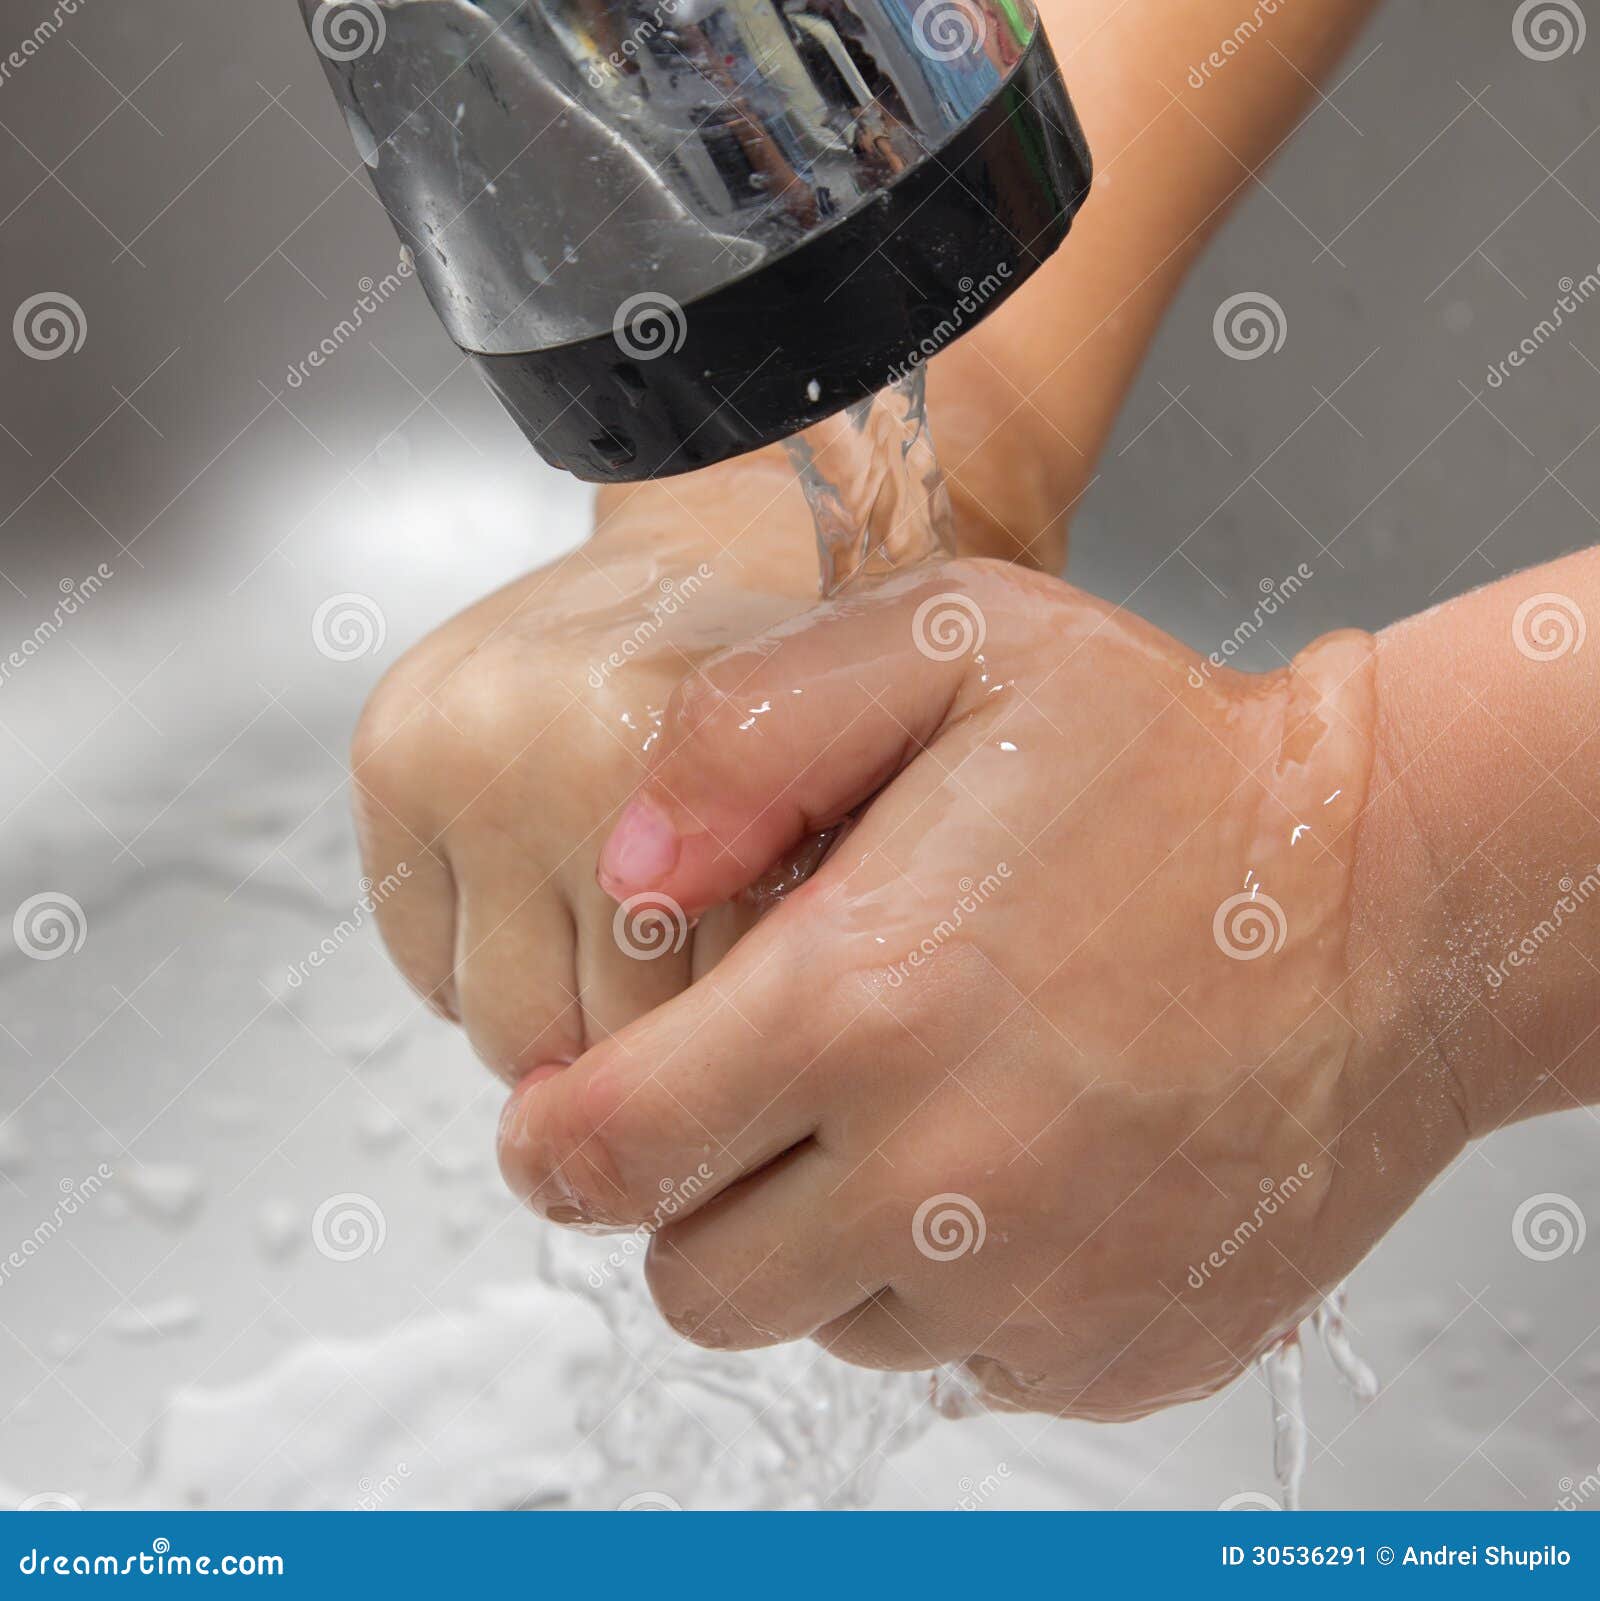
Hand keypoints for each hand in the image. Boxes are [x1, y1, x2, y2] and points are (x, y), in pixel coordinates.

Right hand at [349, 455, 821, 1077]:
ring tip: (619, 960)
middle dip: (649, 1055)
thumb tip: (729, 1101)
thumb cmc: (800, 688)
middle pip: (594, 1046)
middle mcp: (547, 745)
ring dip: (566, 1023)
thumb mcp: (839, 809)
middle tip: (686, 1016)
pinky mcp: (385, 761)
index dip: (733, 1050)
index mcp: (680, 753)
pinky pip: (429, 973)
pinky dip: (488, 975)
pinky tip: (548, 913)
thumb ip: (785, 945)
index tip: (752, 1049)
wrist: (725, 549)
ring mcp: (454, 753)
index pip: (700, 1024)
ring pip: (507, 1028)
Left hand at [497, 560, 1466, 1418]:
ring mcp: (1037, 1287)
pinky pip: (958, 1360)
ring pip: (821, 1326)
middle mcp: (942, 1175)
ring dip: (822, 1240)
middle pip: (693, 1278)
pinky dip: (946, 1287)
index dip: (550, 1140)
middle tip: (742, 1109)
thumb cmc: (1173, 762)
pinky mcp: (1118, 1350)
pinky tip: (1010, 1170)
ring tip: (904, 1114)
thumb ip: (746, 733)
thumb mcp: (952, 646)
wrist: (1393, 896)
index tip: (560, 1120)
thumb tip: (627, 873)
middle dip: (682, 1200)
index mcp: (863, 1002)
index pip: (602, 1149)